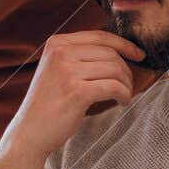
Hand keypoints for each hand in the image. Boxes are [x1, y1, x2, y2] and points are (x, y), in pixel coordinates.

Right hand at [6, 30, 142, 157]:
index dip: (124, 44)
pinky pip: (114, 87)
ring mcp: (67, 71)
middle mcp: (60, 52)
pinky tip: (122, 102)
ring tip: (123, 96)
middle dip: (126, 71)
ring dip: (126, 84)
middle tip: (126, 87)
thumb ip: (79, 56)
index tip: (138, 55)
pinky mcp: (76, 91)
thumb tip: (119, 51)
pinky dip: (124, 95)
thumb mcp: (57, 70)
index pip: (100, 36)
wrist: (30, 132)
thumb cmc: (48, 104)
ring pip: (115, 69)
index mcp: (56, 43)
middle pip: (110, 53)